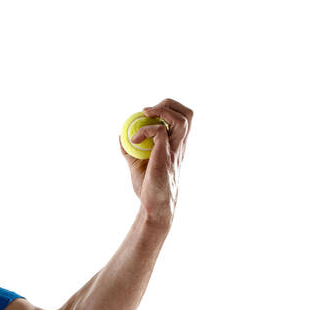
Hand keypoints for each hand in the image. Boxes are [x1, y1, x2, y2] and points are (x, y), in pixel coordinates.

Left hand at [121, 98, 191, 224]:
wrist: (152, 205)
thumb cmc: (148, 188)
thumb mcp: (137, 164)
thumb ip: (131, 150)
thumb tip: (121, 135)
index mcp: (177, 145)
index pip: (184, 118)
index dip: (168, 109)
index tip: (148, 115)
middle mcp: (180, 145)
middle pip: (187, 114)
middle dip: (168, 105)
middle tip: (148, 112)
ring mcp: (175, 150)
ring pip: (182, 119)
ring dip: (161, 112)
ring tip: (144, 117)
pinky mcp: (165, 156)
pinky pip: (159, 131)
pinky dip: (144, 129)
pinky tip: (134, 140)